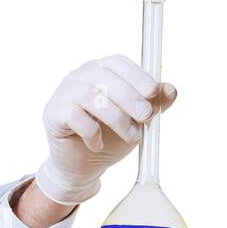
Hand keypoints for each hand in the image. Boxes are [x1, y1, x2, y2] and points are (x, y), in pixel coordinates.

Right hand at [33, 55, 177, 205]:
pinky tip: (97, 144)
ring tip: (132, 137)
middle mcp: (81, 76)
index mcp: (103, 70)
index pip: (119, 63)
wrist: (84, 165)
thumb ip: (155, 104)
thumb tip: (172, 90)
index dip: (137, 75)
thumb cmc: (111, 136)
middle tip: (147, 117)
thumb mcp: (139, 120)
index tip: (153, 93)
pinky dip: (92, 134)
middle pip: (106, 78)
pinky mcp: (53, 112)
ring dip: (117, 119)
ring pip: (92, 97)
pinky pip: (75, 117)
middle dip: (131, 98)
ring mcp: (65, 92)